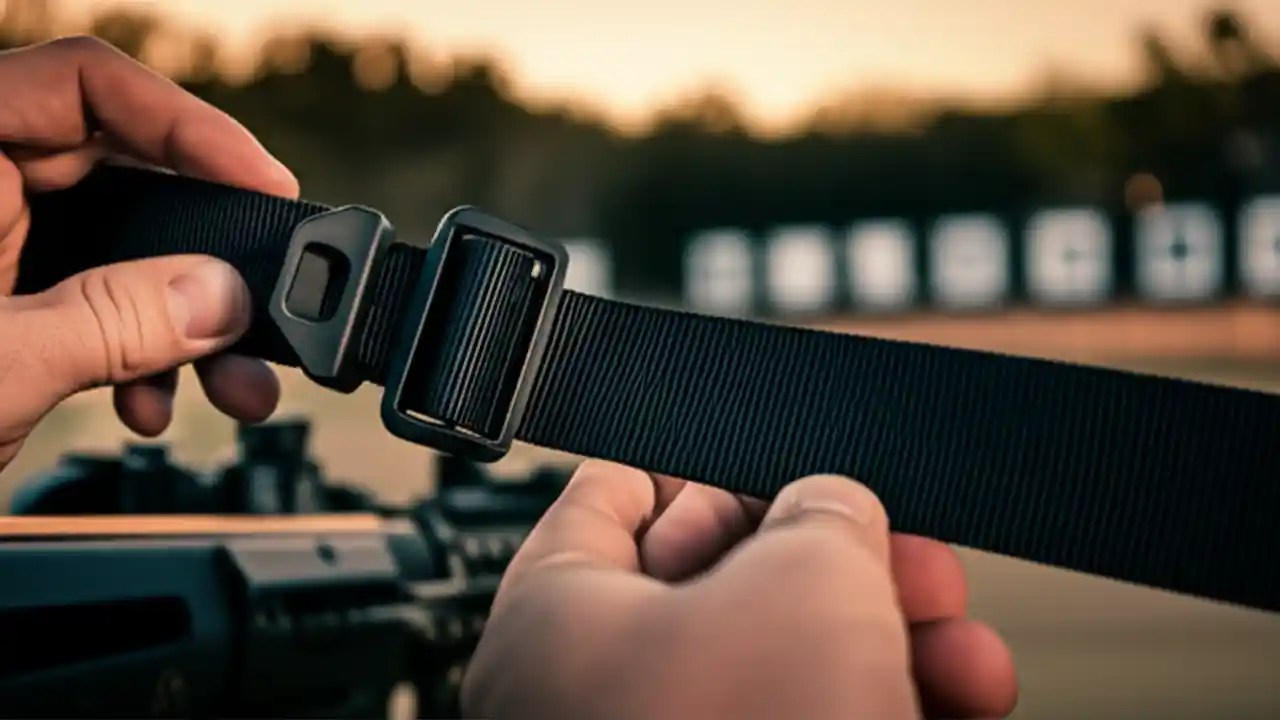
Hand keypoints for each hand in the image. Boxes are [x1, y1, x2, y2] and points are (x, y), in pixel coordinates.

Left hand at [0, 37, 299, 469]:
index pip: (82, 87)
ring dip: (188, 322)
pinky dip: (142, 357)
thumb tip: (222, 293)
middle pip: (122, 178)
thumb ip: (114, 322)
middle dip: (206, 250)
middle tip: (265, 300)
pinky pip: (98, 310)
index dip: (185, 125)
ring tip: (232, 386)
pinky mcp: (2, 314)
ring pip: (122, 255)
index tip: (259, 185)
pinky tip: (151, 405)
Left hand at [463, 461, 1017, 718]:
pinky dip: (881, 708)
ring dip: (883, 640)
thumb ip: (822, 516)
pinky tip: (959, 697)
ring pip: (784, 670)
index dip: (707, 463)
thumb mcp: (801, 582)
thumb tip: (837, 510)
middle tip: (914, 554)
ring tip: (964, 640)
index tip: (780, 454)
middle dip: (835, 560)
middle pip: (723, 586)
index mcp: (560, 614)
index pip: (616, 496)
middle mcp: (595, 694)